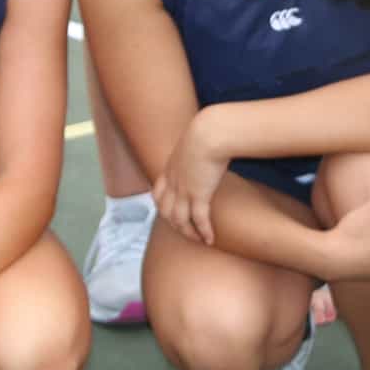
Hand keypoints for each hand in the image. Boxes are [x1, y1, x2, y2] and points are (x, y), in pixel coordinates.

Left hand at [153, 113, 230, 246]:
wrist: (211, 131)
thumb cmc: (209, 129)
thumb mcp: (197, 138)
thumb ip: (197, 147)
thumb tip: (206, 146)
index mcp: (171, 167)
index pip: (158, 192)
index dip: (162, 204)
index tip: (170, 210)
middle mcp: (173, 182)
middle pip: (165, 210)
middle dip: (173, 223)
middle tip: (184, 230)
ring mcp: (184, 190)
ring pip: (179, 220)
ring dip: (188, 232)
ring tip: (198, 239)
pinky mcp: (199, 195)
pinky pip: (199, 220)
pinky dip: (203, 231)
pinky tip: (210, 239)